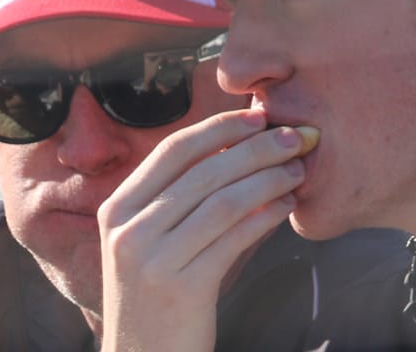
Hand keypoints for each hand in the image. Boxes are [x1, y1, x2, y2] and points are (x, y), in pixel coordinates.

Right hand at [96, 110, 311, 351]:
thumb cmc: (156, 298)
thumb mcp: (149, 244)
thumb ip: (178, 202)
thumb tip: (238, 151)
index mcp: (117, 209)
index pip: (172, 151)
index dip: (218, 128)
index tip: (257, 116)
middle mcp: (129, 230)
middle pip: (202, 172)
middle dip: (255, 148)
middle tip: (294, 137)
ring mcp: (152, 259)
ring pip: (222, 202)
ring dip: (268, 180)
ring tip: (298, 171)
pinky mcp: (182, 288)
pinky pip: (234, 239)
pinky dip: (266, 216)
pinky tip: (287, 207)